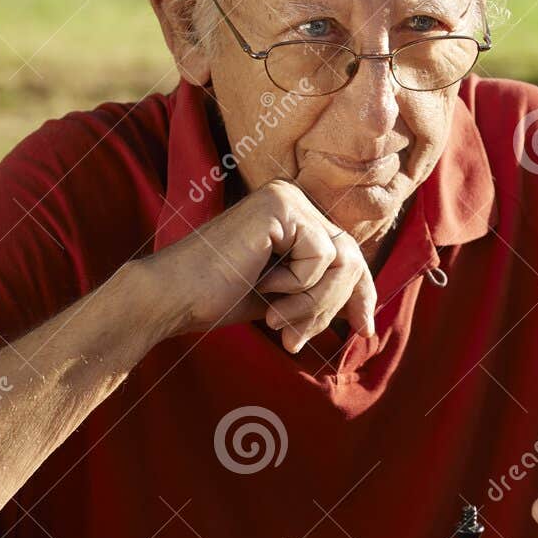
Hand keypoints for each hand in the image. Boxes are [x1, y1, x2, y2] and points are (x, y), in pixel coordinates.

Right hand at [145, 179, 376, 352]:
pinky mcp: (280, 205)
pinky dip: (297, 285)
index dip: (362, 294)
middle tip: (293, 339)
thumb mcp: (283, 296)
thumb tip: (362, 312)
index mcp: (293, 216)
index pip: (347, 255)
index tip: (363, 330)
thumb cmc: (219, 298)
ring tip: (276, 320)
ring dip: (312, 304)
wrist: (174, 297)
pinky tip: (263, 285)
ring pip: (341, 261)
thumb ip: (317, 292)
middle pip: (350, 258)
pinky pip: (320, 258)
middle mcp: (293, 198)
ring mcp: (287, 198)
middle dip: (330, 307)